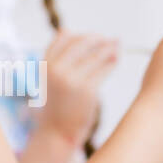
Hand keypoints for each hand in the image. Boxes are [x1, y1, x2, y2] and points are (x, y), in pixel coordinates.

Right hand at [39, 31, 118, 145]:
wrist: (57, 132)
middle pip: (82, 42)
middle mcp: (56, 69)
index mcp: (45, 65)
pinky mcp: (87, 90)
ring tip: (117, 46)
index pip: (63, 37)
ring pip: (96, 55)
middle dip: (98, 39)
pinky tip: (116, 60)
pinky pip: (104, 69)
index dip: (80, 35)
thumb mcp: (49, 78)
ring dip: (109, 48)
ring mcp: (72, 79)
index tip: (92, 38)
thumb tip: (68, 30)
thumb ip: (58, 58)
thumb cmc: (56, 105)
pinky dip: (112, 62)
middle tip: (110, 40)